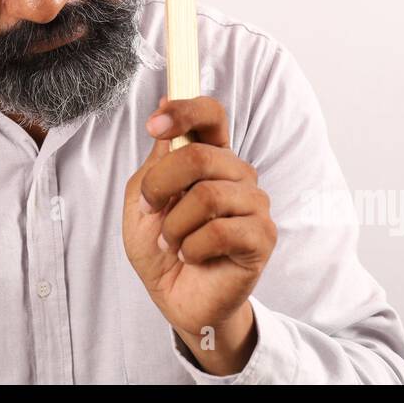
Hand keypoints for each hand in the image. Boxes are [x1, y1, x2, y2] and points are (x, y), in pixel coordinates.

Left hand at [122, 95, 277, 374]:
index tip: (154, 124)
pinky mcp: (262, 236)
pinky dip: (192, 247)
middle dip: (160, 186)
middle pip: (199, 156)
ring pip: (207, 196)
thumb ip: (155, 160)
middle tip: (150, 210)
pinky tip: (191, 256)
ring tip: (172, 243)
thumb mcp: (141, 200)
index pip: (210, 115)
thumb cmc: (161, 247)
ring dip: (175, 225)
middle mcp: (237, 173)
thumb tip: (164, 105)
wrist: (175, 297)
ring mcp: (254, 204)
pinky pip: (220, 231)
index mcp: (210, 157)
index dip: (184, 111)